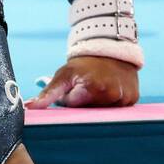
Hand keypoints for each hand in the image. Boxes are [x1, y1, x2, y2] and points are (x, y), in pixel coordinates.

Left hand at [25, 56, 139, 108]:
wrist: (111, 49)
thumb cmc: (84, 64)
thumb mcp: (64, 75)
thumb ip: (48, 93)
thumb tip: (29, 107)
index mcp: (92, 89)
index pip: (75, 109)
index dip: (71, 102)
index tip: (74, 91)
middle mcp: (111, 95)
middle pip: (89, 114)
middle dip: (84, 106)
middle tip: (85, 90)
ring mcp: (125, 99)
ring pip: (103, 114)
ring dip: (97, 106)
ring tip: (97, 90)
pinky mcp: (133, 100)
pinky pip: (118, 111)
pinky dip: (111, 105)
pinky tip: (109, 93)